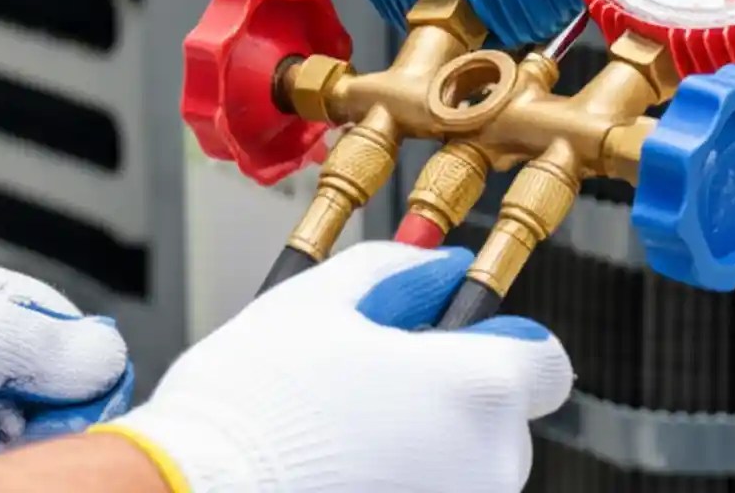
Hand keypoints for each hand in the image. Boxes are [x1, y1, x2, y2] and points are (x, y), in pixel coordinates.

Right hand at [107, 242, 573, 492]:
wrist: (189, 488)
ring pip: (468, 469)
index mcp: (477, 390)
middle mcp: (489, 466)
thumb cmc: (248, 404)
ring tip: (345, 434)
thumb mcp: (319, 301)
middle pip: (503, 420)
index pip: (545, 362)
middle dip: (451, 399)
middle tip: (373, 386)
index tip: (449, 344)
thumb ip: (400, 271)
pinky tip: (343, 471)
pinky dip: (403, 484)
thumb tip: (441, 264)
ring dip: (426, 447)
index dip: (500, 344)